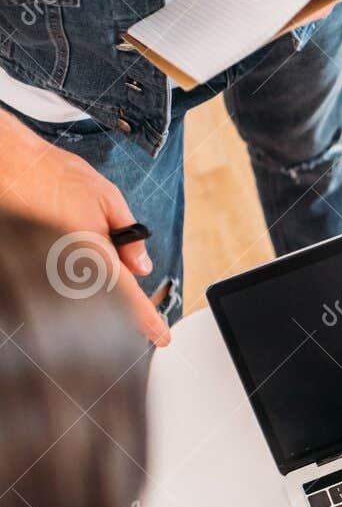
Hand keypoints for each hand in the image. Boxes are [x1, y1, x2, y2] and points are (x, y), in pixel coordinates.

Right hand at [0, 112, 169, 346]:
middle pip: (110, 299)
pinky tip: (80, 252)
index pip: (130, 297)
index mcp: (96, 255)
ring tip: (91, 247)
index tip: (161, 337)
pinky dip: (84, 275)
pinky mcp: (43, 267)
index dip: (148, 321)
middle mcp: (73, 270)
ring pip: (90, 291)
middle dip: (126, 298)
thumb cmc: (53, 176)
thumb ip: (131, 235)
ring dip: (102, 283)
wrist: (12, 169)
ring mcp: (56, 271)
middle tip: (133, 288)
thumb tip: (142, 264)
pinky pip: (71, 281)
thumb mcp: (108, 197)